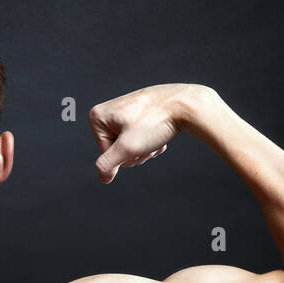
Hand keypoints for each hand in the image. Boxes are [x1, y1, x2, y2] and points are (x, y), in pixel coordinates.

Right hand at [89, 83, 205, 183]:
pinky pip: (139, 135)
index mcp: (98, 117)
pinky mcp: (139, 112)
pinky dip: (151, 139)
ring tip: (156, 135)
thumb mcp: (128, 148)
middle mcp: (108, 111)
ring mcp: (124, 111)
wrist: (185, 104)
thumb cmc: (155, 121)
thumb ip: (108, 164)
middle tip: (148, 139)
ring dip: (145, 147)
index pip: (105, 154)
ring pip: (130, 144)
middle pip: (117, 149)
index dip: (124, 155)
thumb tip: (103, 178)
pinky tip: (161, 132)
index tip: (138, 142)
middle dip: (135, 151)